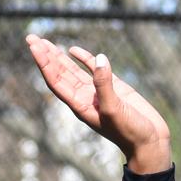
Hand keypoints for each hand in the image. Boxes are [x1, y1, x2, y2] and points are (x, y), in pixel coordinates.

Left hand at [25, 34, 170, 173]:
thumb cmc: (130, 132)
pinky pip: (93, 70)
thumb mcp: (114, 109)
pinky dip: (83, 59)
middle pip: (59, 73)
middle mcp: (84, 98)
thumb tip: (99, 59)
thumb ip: (105, 84)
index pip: (55, 80)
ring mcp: (97, 92)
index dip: (44, 62)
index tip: (33, 45)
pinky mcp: (113, 87)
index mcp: (79, 105)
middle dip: (45, 55)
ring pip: (72, 70)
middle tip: (31, 37)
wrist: (149, 142)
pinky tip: (73, 50)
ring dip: (58, 56)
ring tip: (44, 41)